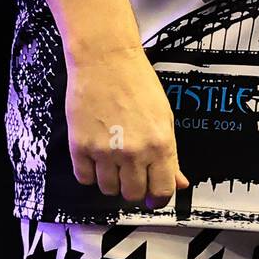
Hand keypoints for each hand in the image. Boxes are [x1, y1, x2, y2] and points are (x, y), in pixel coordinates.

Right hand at [65, 44, 189, 206]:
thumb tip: (179, 184)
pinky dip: (90, 172)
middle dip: (134, 188)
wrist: (105, 59)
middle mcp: (133, 152)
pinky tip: (96, 155)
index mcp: (160, 144)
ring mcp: (104, 151)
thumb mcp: (164, 117)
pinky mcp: (79, 146)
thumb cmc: (137, 82)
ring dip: (112, 180)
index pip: (162, 192)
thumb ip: (170, 155)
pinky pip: (85, 178)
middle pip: (133, 195)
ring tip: (112, 158)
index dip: (158, 199)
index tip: (153, 196)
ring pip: (108, 190)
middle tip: (132, 171)